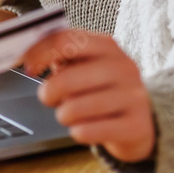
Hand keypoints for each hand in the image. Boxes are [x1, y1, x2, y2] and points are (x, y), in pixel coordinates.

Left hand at [22, 30, 155, 162]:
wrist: (144, 122)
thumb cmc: (104, 91)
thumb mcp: (87, 66)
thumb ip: (62, 56)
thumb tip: (30, 57)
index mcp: (107, 46)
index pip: (65, 40)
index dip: (39, 53)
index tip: (29, 67)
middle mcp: (123, 67)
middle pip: (67, 78)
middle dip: (48, 92)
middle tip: (48, 97)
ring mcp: (133, 96)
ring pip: (75, 108)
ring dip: (63, 115)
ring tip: (70, 114)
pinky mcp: (136, 126)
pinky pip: (88, 131)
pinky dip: (77, 132)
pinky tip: (85, 129)